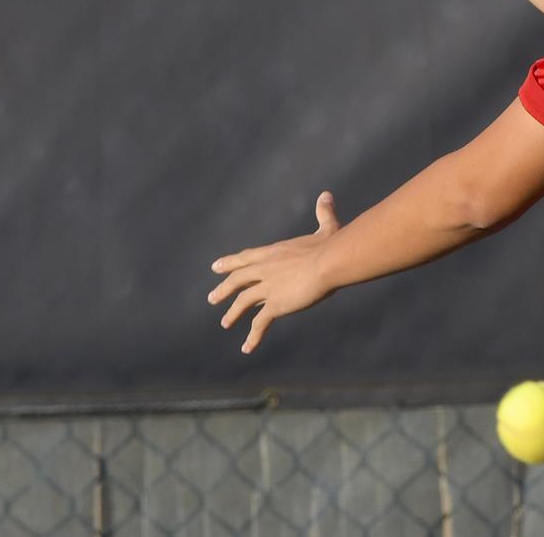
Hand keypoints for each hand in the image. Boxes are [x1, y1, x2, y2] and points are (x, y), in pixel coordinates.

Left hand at [207, 192, 341, 353]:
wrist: (329, 262)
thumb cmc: (331, 245)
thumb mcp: (327, 228)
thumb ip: (324, 213)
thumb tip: (327, 195)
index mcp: (274, 252)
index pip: (246, 258)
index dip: (230, 263)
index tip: (216, 267)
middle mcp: (265, 269)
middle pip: (237, 279)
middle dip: (224, 288)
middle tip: (212, 298)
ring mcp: (267, 288)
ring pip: (242, 302)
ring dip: (233, 313)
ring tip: (225, 323)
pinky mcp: (274, 305)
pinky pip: (259, 324)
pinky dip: (252, 337)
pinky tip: (246, 348)